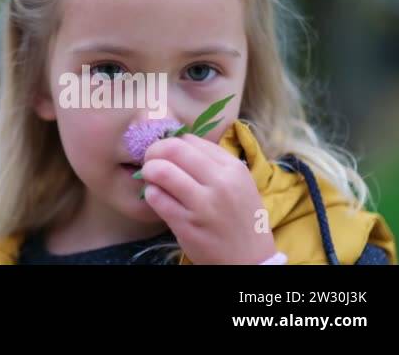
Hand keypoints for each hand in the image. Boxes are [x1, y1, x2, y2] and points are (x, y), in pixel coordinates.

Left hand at [141, 133, 275, 263]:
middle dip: (154, 152)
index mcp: (232, 168)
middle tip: (151, 162)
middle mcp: (220, 183)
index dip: (171, 143)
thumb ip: (211, 163)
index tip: (166, 154)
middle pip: (173, 149)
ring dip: (149, 172)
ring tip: (151, 179)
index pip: (190, 140)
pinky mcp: (187, 225)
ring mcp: (203, 205)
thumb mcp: (237, 183)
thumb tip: (173, 146)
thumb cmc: (239, 218)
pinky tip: (157, 198)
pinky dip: (150, 194)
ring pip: (161, 171)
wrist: (249, 259)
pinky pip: (156, 198)